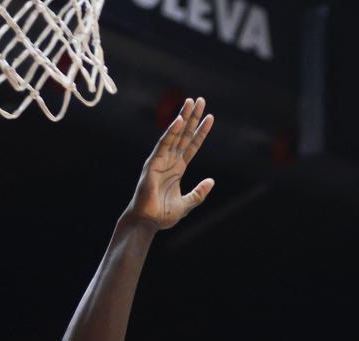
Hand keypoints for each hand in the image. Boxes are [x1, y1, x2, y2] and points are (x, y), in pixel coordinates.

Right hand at [120, 97, 214, 230]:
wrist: (148, 222)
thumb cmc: (163, 214)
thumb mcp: (188, 203)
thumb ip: (199, 192)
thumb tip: (211, 181)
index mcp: (178, 168)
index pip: (192, 145)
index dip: (201, 131)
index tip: (210, 117)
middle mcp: (170, 161)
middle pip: (184, 134)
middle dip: (193, 117)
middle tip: (201, 100)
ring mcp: (161, 160)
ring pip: (175, 134)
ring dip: (183, 118)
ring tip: (191, 102)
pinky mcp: (153, 164)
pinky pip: (163, 144)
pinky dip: (171, 132)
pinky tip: (180, 120)